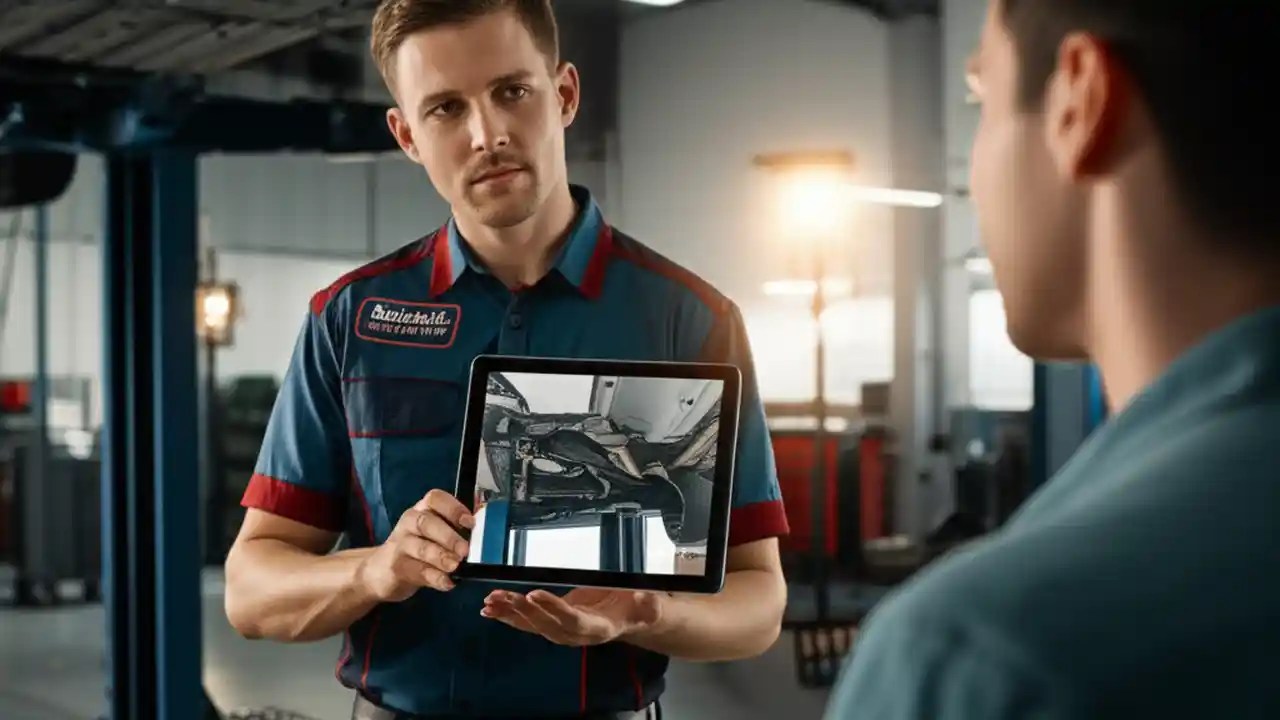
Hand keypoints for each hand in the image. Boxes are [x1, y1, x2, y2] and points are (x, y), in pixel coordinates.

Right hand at [357, 489, 473, 601]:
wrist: (379, 571)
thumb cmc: (415, 549)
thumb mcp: (433, 534)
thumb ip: (455, 527)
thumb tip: (484, 517)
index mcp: (422, 510)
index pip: (435, 498)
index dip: (453, 508)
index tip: (469, 522)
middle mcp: (409, 523)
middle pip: (426, 522)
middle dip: (448, 536)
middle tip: (465, 550)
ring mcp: (400, 545)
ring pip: (421, 548)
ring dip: (441, 557)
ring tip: (455, 566)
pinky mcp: (396, 567)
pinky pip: (417, 572)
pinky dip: (435, 578)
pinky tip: (448, 582)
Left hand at [481, 587, 664, 645]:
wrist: (627, 620)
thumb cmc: (636, 609)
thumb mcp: (648, 606)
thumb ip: (649, 605)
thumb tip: (646, 599)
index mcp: (596, 628)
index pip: (571, 618)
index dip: (552, 608)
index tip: (534, 594)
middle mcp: (574, 634)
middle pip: (545, 623)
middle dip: (522, 610)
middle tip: (504, 595)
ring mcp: (560, 631)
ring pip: (531, 624)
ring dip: (509, 613)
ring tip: (490, 602)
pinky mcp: (552, 624)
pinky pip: (526, 623)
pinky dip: (506, 616)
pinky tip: (489, 609)